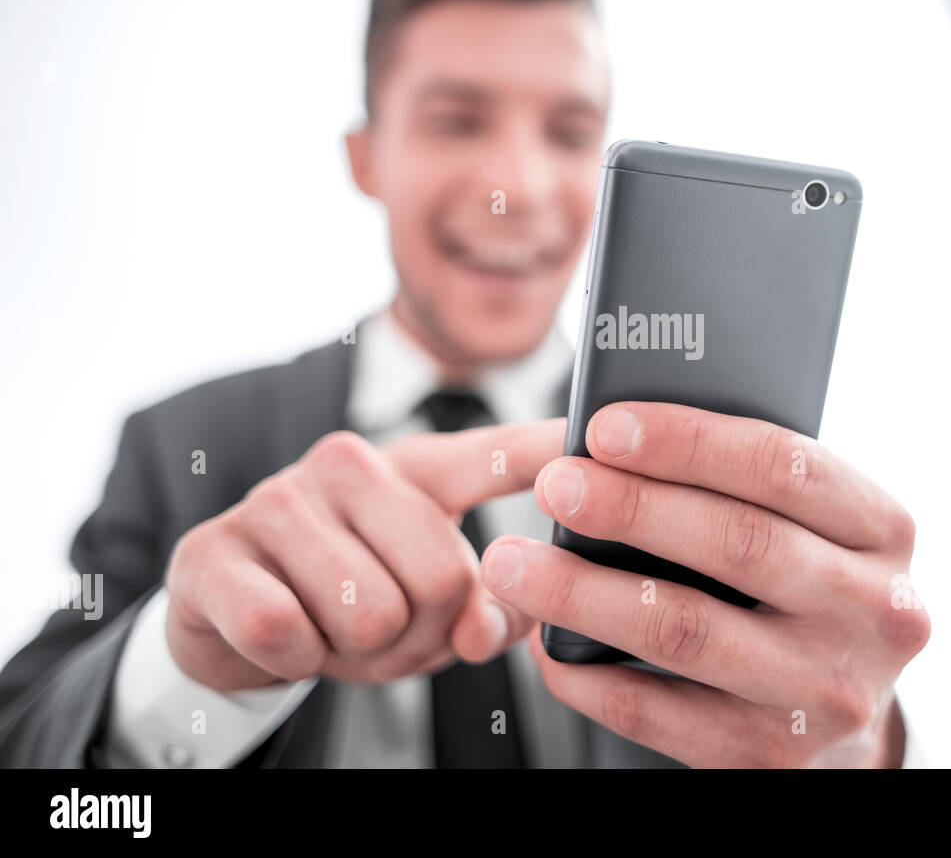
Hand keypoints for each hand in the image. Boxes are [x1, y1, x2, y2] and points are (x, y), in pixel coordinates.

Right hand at [164, 420, 563, 690]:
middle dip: (423, 637)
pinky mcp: (212, 550)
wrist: (230, 614)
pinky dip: (295, 659)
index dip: (546, 449)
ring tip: (336, 628)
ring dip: (358, 654)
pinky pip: (284, 631)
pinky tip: (286, 633)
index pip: (495, 454)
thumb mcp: (434, 604)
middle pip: (445, 580)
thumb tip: (482, 631)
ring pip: (370, 615)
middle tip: (388, 630)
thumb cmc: (354, 598)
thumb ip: (491, 612)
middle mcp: (351, 463)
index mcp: (419, 469)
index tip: (592, 437)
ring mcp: (277, 498)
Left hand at [480, 403, 928, 767]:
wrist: (849, 722)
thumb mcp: (818, 531)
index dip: (690, 441)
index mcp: (884, 532)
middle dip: (632, 508)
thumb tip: (620, 442)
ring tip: (516, 564)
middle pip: (738, 544)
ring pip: (688, 631)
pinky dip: (590, 676)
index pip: (785, 466)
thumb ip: (752, 487)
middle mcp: (874, 612)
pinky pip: (659, 714)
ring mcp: (827, 693)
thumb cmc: (810, 592)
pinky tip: (546, 646)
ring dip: (585, 593)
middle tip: (554, 485)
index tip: (605, 426)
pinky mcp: (772, 758)